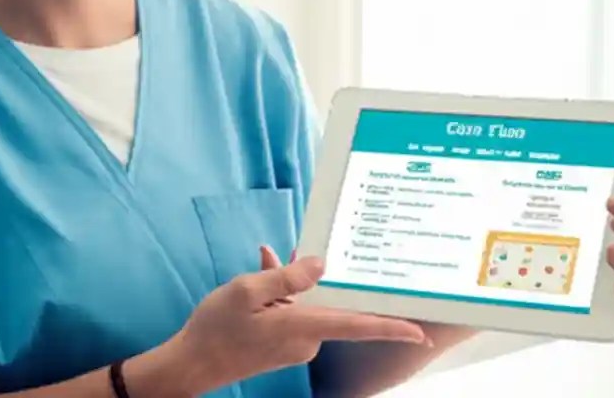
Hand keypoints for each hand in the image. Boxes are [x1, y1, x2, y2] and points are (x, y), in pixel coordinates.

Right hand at [165, 254, 427, 394]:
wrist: (192, 364)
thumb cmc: (216, 328)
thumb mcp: (245, 291)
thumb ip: (286, 277)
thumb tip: (321, 264)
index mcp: (302, 327)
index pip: (358, 327)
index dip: (392, 328)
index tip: (421, 333)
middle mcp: (306, 340)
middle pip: (328, 304)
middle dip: (319, 277)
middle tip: (301, 249)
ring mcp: (294, 345)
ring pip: (307, 304)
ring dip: (291, 283)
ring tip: (268, 258)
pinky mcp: (282, 345)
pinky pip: (292, 311)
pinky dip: (280, 294)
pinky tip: (264, 269)